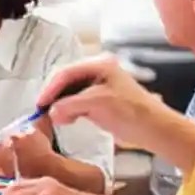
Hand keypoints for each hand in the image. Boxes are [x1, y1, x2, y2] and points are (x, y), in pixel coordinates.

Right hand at [36, 54, 173, 150]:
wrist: (154, 129)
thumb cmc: (132, 112)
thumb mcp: (98, 104)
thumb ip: (71, 105)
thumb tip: (50, 112)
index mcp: (99, 65)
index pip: (66, 73)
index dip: (50, 88)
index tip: (40, 104)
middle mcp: (97, 71)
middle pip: (66, 81)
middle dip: (55, 97)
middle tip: (44, 112)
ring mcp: (98, 85)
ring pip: (70, 92)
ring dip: (61, 105)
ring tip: (56, 118)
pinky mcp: (99, 100)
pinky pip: (77, 102)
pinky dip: (69, 110)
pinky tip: (67, 119)